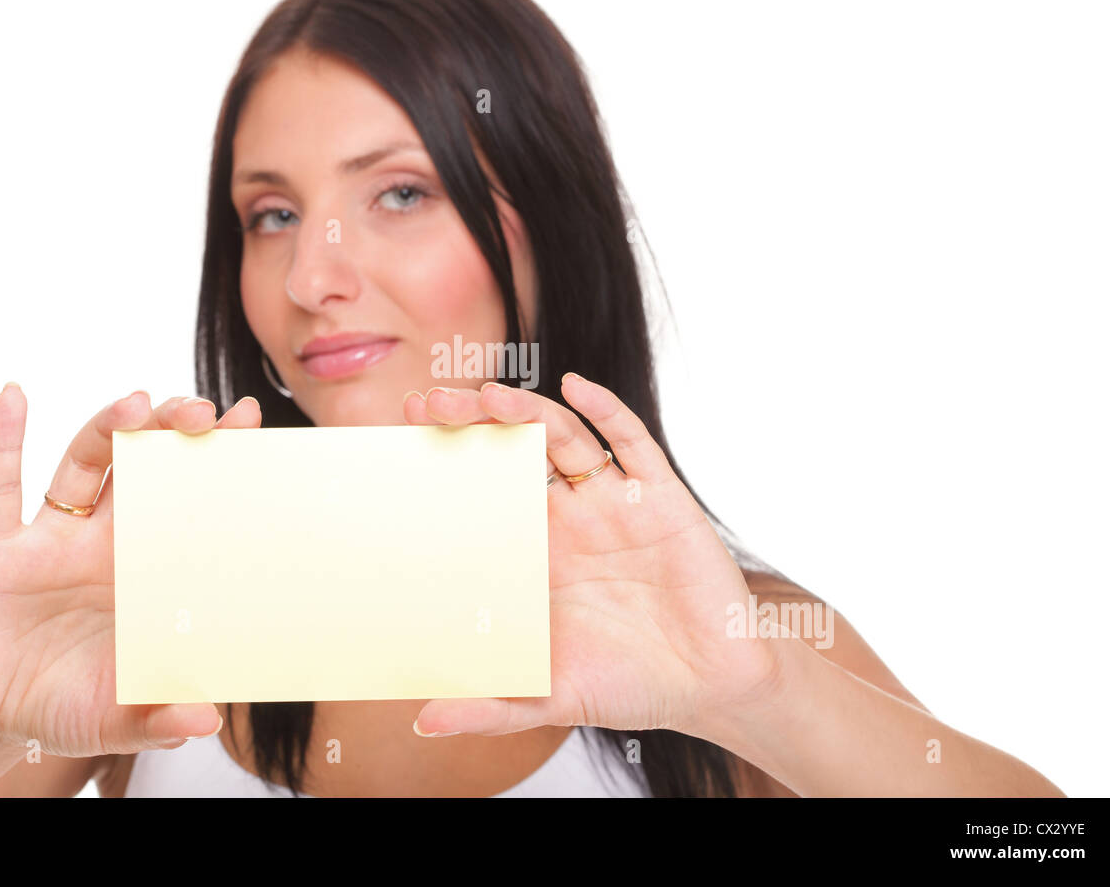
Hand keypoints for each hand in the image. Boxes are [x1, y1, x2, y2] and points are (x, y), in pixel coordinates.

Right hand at [0, 385, 261, 755]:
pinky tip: (13, 397)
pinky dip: (4, 440)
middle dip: (171, 430)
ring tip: (138, 403)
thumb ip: (160, 719)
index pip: (189, 499)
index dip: (216, 459)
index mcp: (147, 568)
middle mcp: (105, 541)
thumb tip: (207, 720)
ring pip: (84, 464)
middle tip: (203, 411)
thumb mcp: (119, 718)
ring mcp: (52, 539)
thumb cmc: (69, 704)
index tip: (248, 419)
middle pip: (143, 465)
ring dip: (108, 427)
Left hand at [403, 374, 779, 740]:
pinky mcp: (661, 498)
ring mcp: (614, 502)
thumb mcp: (551, 698)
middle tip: (423, 407)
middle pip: (512, 451)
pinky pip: (632, 443)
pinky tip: (576, 387)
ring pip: (562, 438)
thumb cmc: (630, 684)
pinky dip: (606, 409)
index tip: (397, 450)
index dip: (445, 469)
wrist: (712, 686)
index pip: (481, 494)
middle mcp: (570, 518)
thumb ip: (490, 708)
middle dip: (470, 424)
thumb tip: (423, 723)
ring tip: (486, 397)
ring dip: (525, 413)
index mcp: (537, 554)